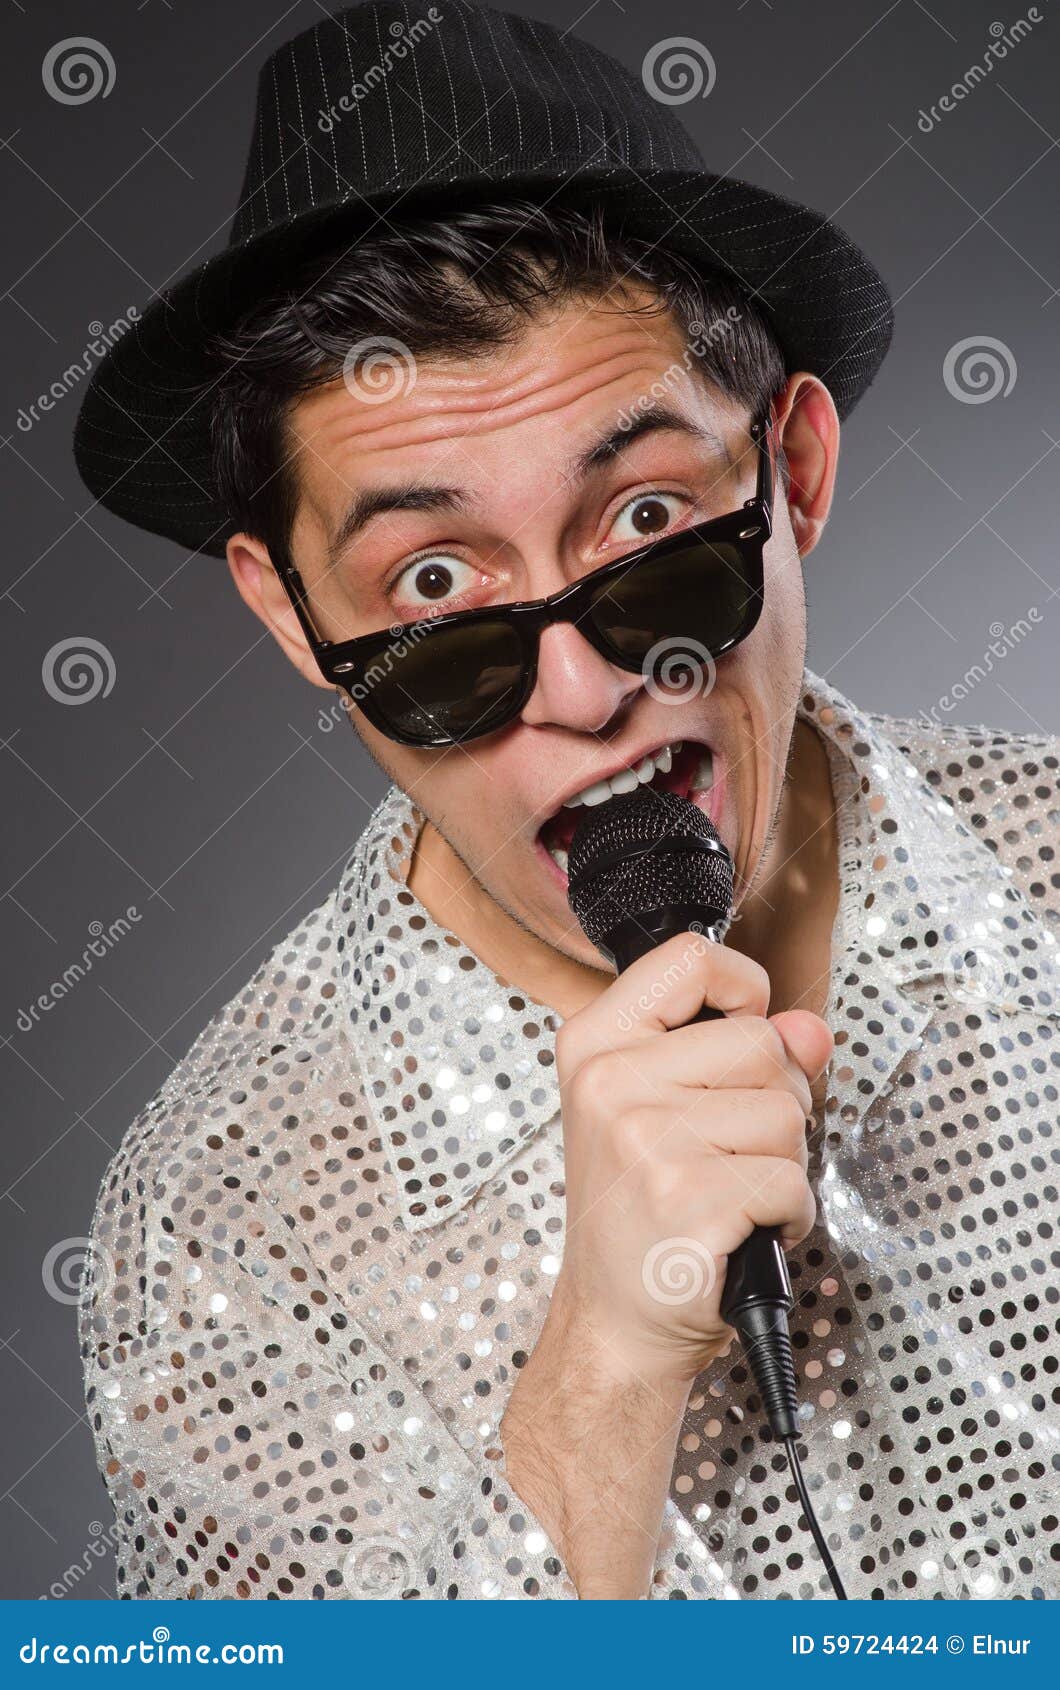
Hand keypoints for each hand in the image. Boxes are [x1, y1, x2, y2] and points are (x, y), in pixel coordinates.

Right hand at [552, 931, 832, 1383]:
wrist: (614, 1324)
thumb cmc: (641, 1217)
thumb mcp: (669, 1113)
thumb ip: (742, 1055)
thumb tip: (810, 1030)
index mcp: (595, 1045)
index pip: (689, 958)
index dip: (741, 988)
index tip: (742, 1026)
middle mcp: (611, 1083)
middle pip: (761, 1042)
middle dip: (775, 1101)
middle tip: (727, 1149)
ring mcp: (647, 1139)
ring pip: (786, 1113)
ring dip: (783, 1165)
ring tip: (730, 1193)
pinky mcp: (689, 1197)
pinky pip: (791, 1179)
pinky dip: (788, 1213)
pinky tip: (742, 1229)